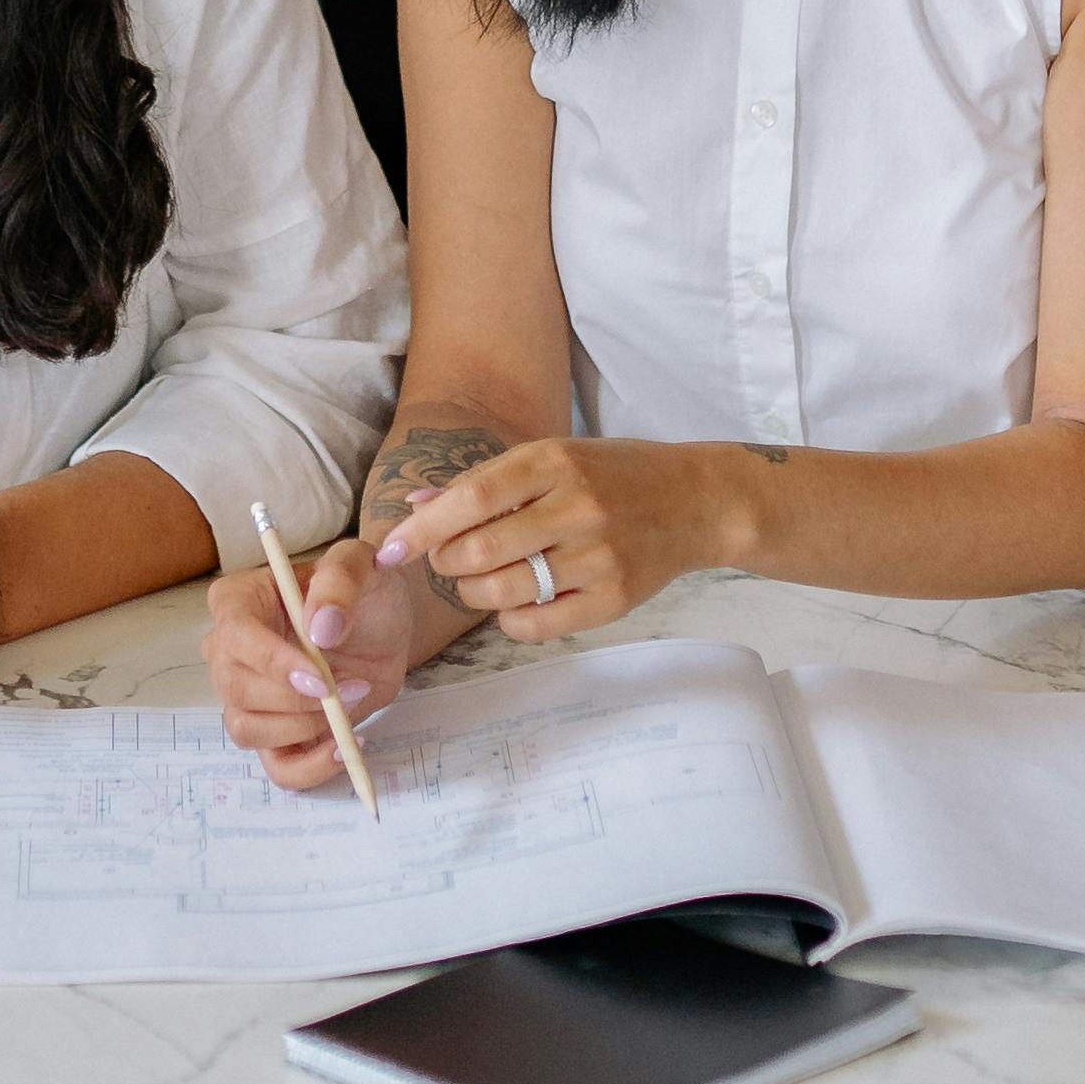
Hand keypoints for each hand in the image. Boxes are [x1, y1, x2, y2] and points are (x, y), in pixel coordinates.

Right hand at [203, 535, 408, 790]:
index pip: (235, 635)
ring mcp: (246, 696)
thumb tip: (320, 629)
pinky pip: (277, 767)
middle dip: (295, 700)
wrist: (385, 626)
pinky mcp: (276, 732)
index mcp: (238, 600)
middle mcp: (228, 651)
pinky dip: (311, 767)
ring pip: (248, 730)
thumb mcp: (362, 565)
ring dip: (304, 728)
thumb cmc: (363, 588)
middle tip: (352, 688)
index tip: (319, 678)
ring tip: (352, 704)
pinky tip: (344, 747)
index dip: (273, 663)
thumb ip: (340, 581)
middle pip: (236, 689)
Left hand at [372, 435, 741, 642]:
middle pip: (479, 553)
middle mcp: (576, 507)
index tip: (389, 549)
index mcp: (555, 462)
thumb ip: (485, 482)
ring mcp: (598, 557)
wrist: (695, 502)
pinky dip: (509, 619)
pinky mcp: (614, 599)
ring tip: (482, 579)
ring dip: (473, 593)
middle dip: (445, 564)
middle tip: (447, 561)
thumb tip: (416, 506)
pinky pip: (534, 625)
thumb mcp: (553, 457)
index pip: (470, 499)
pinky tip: (518, 600)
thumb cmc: (612, 475)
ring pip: (502, 593)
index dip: (422, 529)